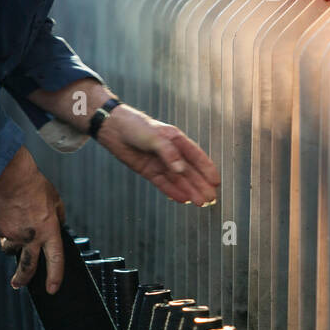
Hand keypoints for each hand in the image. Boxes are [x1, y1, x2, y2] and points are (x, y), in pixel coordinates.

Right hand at [0, 146, 66, 293]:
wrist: (12, 178)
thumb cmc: (35, 187)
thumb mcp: (56, 201)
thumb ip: (58, 216)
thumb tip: (59, 223)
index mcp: (49, 231)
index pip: (55, 259)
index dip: (55, 276)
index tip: (52, 289)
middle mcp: (31, 237)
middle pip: (27, 267)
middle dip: (22, 279)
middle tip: (17, 285)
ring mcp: (14, 234)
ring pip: (10, 249)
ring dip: (11, 245)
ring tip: (15, 231)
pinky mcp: (0, 229)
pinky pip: (1, 234)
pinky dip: (4, 230)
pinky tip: (8, 217)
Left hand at [96, 105, 219, 205]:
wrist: (113, 128)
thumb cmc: (135, 126)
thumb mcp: (154, 136)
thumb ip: (168, 153)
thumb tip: (181, 170)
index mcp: (176, 139)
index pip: (196, 156)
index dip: (207, 169)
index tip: (216, 182)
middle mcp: (170, 152)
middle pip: (189, 171)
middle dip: (201, 185)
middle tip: (211, 199)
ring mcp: (160, 162)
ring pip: (178, 179)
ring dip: (190, 190)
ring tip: (201, 203)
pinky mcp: (149, 171)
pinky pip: (164, 183)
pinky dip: (173, 191)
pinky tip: (184, 200)